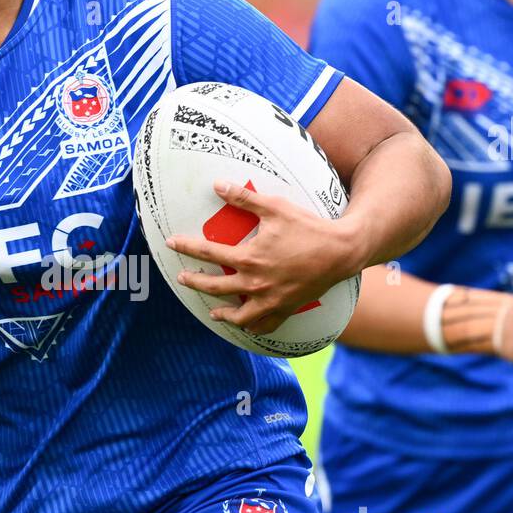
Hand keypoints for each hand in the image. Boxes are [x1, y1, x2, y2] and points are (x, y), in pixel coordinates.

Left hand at [165, 179, 357, 333]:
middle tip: (183, 278)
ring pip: (239, 315)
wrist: (341, 251)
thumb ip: (244, 197)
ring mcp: (271, 299)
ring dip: (223, 314)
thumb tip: (217, 185)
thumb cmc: (308, 227)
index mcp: (249, 258)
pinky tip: (247, 325)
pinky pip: (266, 325)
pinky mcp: (287, 308)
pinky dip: (254, 327)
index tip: (171, 243)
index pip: (208, 252)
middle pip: (215, 287)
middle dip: (195, 282)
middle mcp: (256, 283)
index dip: (186, 246)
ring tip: (213, 313)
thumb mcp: (275, 207)